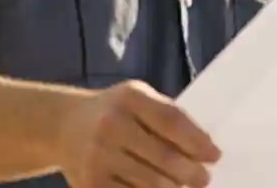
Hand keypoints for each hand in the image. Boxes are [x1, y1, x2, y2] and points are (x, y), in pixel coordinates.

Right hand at [54, 79, 220, 187]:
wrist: (61, 126)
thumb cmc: (113, 112)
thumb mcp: (136, 99)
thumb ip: (166, 117)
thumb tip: (204, 150)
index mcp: (129, 97)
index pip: (171, 121)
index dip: (197, 141)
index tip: (215, 155)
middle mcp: (111, 125)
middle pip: (164, 157)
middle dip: (191, 173)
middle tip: (203, 179)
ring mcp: (99, 156)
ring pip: (151, 183)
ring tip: (183, 187)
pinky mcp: (91, 183)